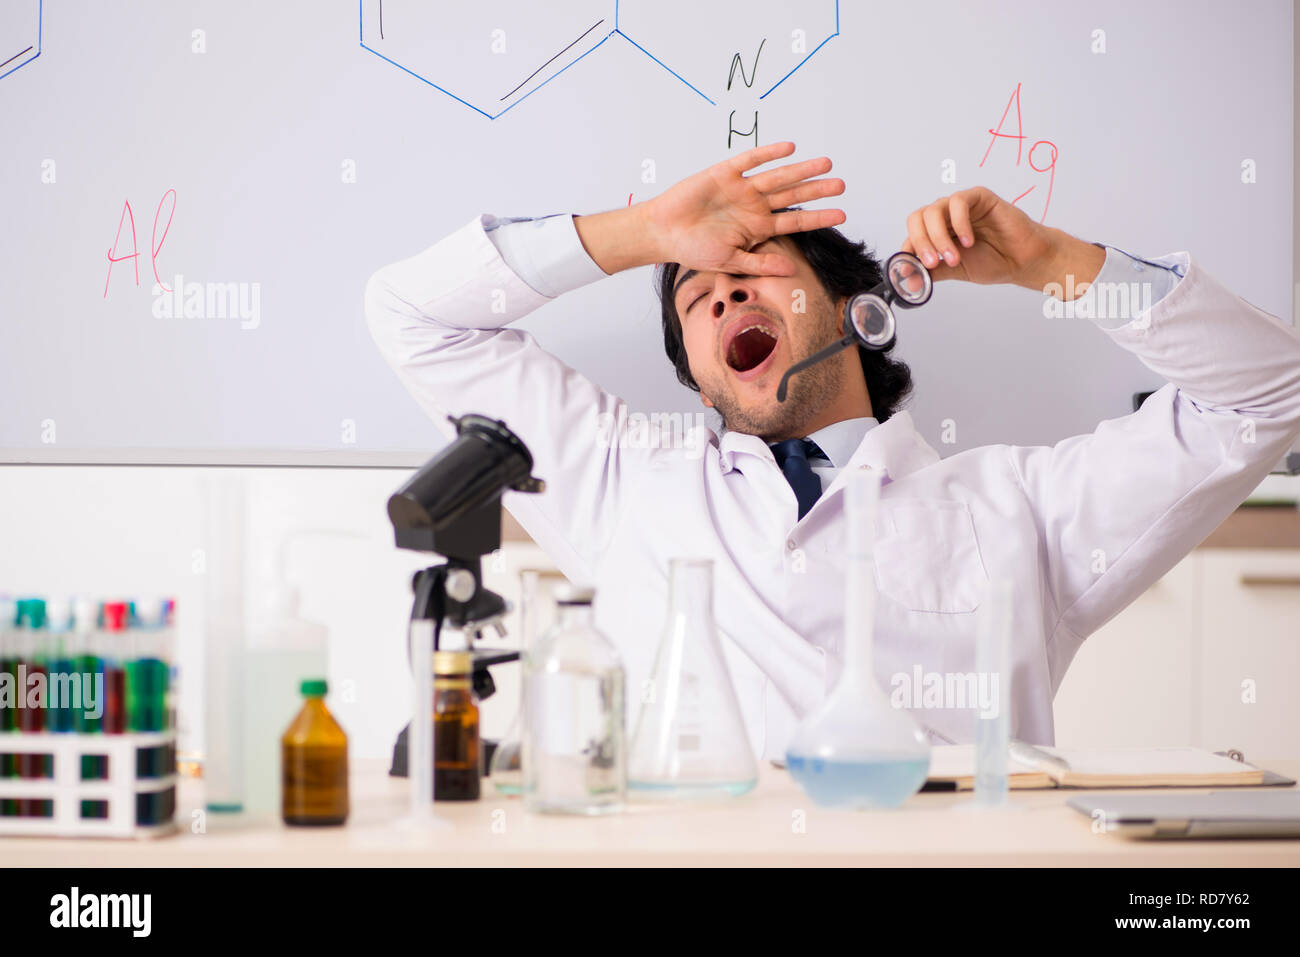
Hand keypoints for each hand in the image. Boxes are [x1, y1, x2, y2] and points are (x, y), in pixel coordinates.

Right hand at [642, 141, 845, 275]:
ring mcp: (741, 188)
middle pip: (793, 195)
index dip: (818, 217)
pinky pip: (750, 160)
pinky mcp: (724, 173)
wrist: (664, 232)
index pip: (795, 220)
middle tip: (841, 185)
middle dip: (817, 190)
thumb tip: (791, 270)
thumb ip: (760, 264)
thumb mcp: (730, 262)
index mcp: (758, 227)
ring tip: (825, 164)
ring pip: (778, 176)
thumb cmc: (694, 249)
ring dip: (801, 170)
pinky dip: (768, 153)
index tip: (842, 215)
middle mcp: (754, 205)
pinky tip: (789, 149)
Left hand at [900, 187, 1099, 292]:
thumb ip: (932, 272)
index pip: (911, 235)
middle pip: (917, 219)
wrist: (1023, 261)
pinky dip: (959, 223)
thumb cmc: (994, 262)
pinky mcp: (978, 197)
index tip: (911, 270)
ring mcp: (961, 206)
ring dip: (938, 237)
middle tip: (932, 263)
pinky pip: (958, 202)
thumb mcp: (955, 271)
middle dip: (921, 242)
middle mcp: (945, 217)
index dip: (908, 251)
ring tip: (954, 257)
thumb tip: (908, 281)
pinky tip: (969, 241)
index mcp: (937, 232)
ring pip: (933, 210)